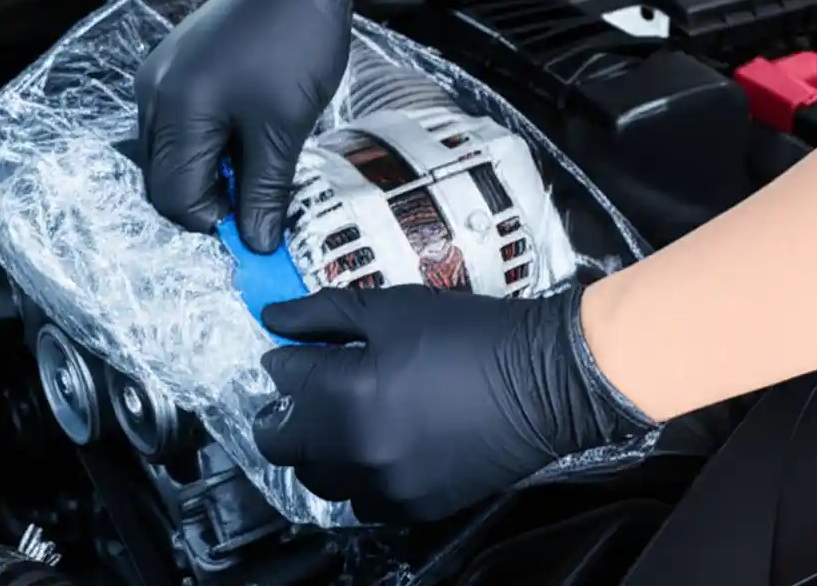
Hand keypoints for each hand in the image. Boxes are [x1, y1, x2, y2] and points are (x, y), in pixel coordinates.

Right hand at [135, 0, 402, 251]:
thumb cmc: (296, 41)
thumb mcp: (284, 129)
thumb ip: (264, 192)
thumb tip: (256, 243)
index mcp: (174, 111)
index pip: (174, 197)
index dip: (214, 221)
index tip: (256, 224)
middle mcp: (154, 95)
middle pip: (165, 177)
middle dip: (210, 196)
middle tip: (260, 197)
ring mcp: (161, 77)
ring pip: (173, 152)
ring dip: (212, 170)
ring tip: (261, 161)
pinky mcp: (177, 65)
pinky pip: (181, 123)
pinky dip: (211, 141)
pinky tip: (250, 134)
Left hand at [251, 286, 655, 522]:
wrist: (543, 380)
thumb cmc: (469, 334)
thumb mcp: (392, 308)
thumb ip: (324, 313)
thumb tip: (272, 319)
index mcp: (347, 396)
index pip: (284, 381)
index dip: (284, 361)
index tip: (295, 354)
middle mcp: (358, 451)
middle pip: (286, 445)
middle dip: (287, 415)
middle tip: (308, 394)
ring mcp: (387, 486)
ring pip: (321, 480)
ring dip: (321, 451)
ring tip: (344, 423)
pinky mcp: (416, 507)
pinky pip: (364, 502)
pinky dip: (361, 478)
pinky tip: (380, 449)